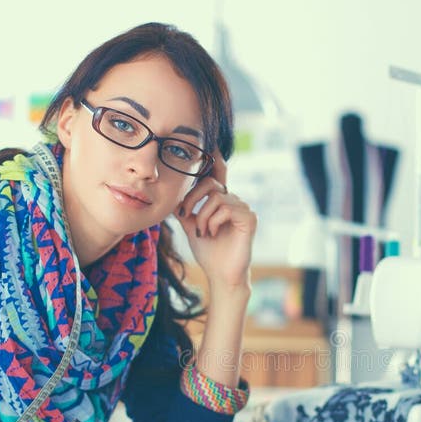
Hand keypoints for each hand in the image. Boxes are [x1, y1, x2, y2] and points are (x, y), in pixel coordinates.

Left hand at [177, 150, 256, 287]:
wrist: (220, 275)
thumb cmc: (208, 253)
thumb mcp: (192, 226)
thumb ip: (186, 209)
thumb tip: (171, 196)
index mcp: (223, 201)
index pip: (217, 175)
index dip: (215, 160)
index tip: (211, 147)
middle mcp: (235, 201)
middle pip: (210, 183)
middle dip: (192, 198)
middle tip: (185, 215)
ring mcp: (244, 209)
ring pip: (216, 197)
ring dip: (202, 216)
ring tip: (203, 232)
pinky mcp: (249, 219)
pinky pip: (225, 208)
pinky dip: (212, 221)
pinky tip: (212, 234)